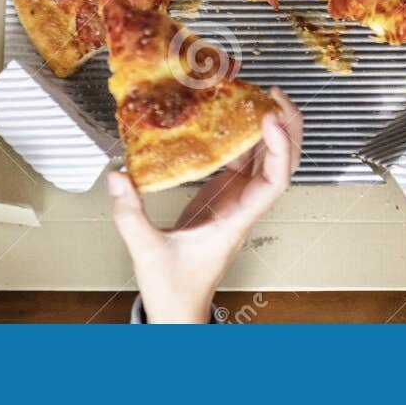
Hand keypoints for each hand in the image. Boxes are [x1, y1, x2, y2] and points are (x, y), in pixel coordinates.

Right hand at [107, 90, 302, 322]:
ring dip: (270, 130)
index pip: (274, 182)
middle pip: (282, 164)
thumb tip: (118, 176)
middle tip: (275, 94)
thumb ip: (130, 214)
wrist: (178, 310)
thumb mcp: (147, 251)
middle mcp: (244, 208)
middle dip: (287, 128)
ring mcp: (237, 201)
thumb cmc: (174, 289)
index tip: (270, 118)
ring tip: (261, 96)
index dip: (279, 148)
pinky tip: (232, 119)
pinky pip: (243, 163)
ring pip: (267, 161)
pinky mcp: (224, 198)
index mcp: (237, 221)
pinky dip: (243, 139)